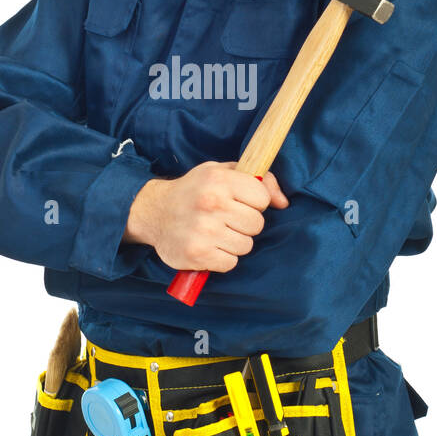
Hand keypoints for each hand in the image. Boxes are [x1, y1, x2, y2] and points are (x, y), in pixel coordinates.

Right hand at [123, 161, 289, 271]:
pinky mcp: (197, 254)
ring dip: (234, 242)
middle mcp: (211, 204)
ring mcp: (204, 231)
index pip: (262, 198)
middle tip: (226, 219)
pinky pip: (230, 263)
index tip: (239, 202)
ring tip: (216, 232)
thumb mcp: (222, 173)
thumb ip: (259, 180)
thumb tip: (283, 203)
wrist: (153, 212)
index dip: (254, 202)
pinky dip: (222, 258)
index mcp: (218, 180)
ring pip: (246, 245)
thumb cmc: (194, 191)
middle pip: (256, 224)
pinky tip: (209, 246)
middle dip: (245, 224)